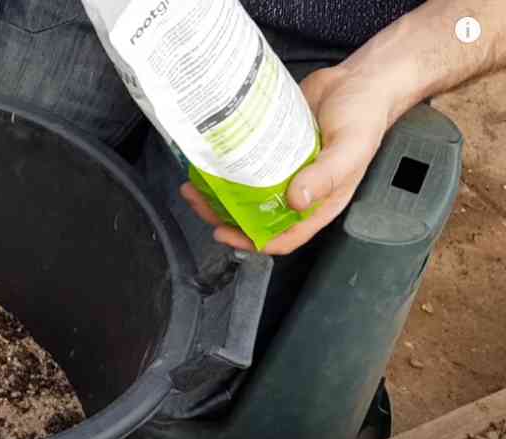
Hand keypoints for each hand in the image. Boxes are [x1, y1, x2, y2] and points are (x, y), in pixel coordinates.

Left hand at [180, 64, 395, 254]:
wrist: (361, 78)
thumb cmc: (365, 114)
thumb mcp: (351, 147)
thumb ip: (327, 175)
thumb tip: (297, 201)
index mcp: (321, 201)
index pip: (283, 236)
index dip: (252, 240)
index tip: (222, 232)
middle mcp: (299, 190)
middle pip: (255, 216)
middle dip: (223, 214)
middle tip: (197, 200)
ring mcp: (284, 170)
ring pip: (245, 192)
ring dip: (218, 192)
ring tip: (193, 183)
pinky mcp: (272, 149)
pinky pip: (246, 165)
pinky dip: (226, 167)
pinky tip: (208, 160)